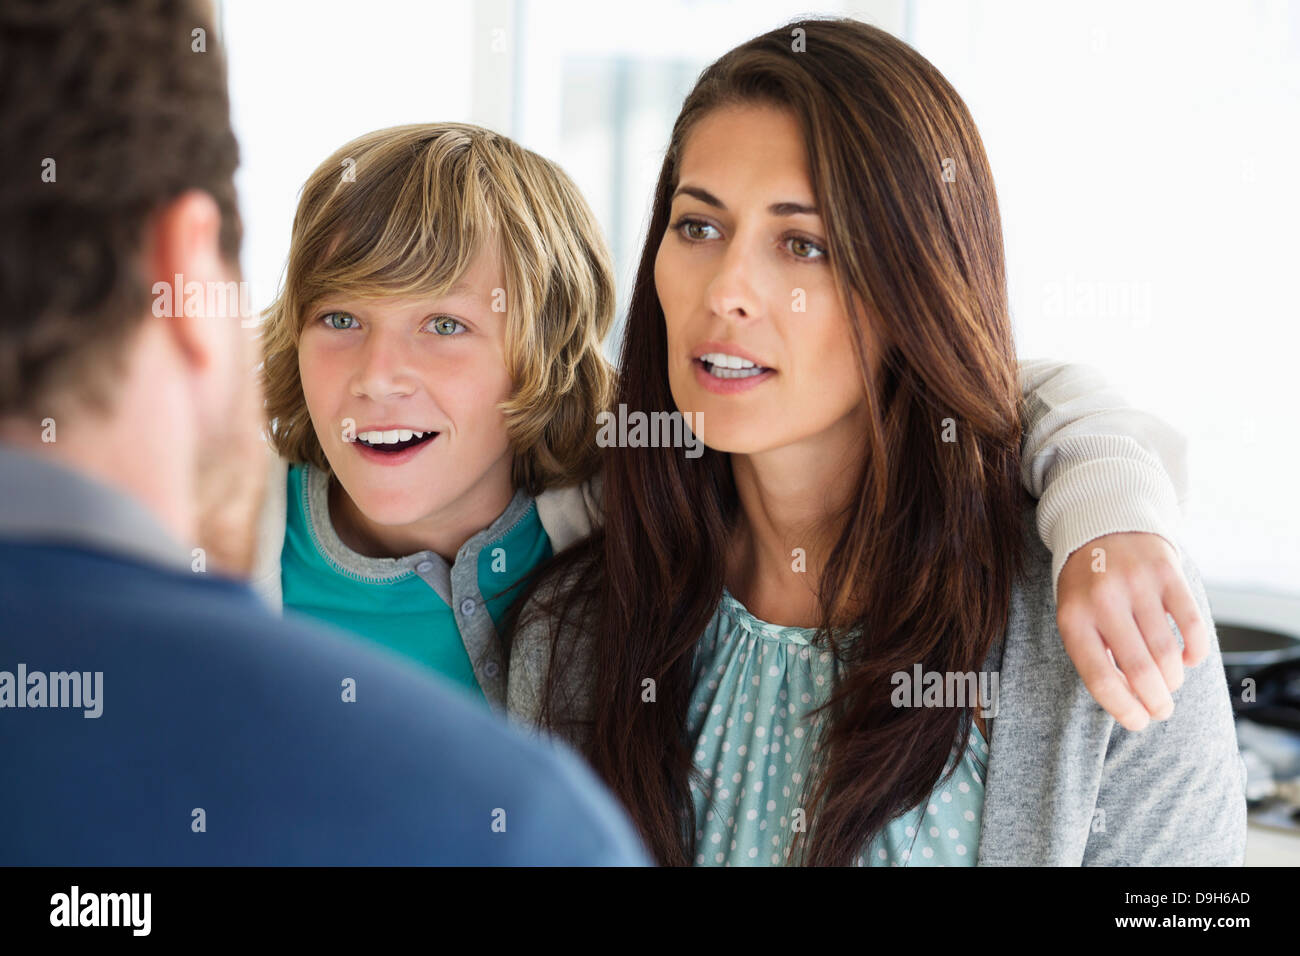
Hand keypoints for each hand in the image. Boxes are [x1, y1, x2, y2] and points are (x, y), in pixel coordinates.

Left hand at [1056, 532, 1209, 731]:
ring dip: (1174, 679)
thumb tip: (1129, 701)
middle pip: (1140, 671)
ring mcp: (1136, 584)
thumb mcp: (1074, 616)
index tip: (1139, 722)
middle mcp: (1102, 600)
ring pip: (1168, 652)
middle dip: (1157, 702)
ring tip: (1171, 683)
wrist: (1101, 526)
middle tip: (1162, 710)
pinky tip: (1189, 659)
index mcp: (1072, 618)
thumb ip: (1094, 653)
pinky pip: (1192, 624)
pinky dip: (1195, 651)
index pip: (1100, 679)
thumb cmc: (1087, 585)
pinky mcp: (1166, 572)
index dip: (1124, 709)